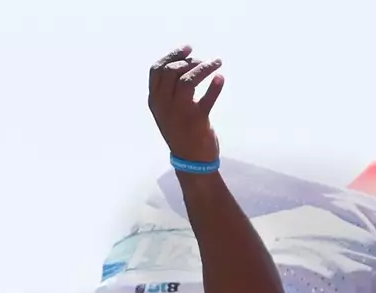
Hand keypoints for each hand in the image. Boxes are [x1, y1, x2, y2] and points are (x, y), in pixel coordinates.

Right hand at [148, 45, 223, 163]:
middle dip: (189, 61)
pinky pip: (207, 98)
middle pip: (171, 71)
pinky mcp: (197, 120)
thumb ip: (170, 90)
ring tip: (217, 63)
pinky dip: (215, 86)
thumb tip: (187, 63)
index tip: (188, 48)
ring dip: (203, 67)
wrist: (190, 161)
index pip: (157, 70)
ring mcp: (179, 112)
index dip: (172, 55)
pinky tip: (221, 78)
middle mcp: (164, 105)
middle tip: (203, 60)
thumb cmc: (181, 131)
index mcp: (154, 101)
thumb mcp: (167, 110)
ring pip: (187, 79)